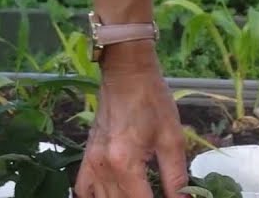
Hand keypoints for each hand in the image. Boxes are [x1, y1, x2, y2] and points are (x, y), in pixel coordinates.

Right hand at [76, 47, 188, 197]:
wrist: (126, 74)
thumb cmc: (152, 101)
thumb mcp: (172, 139)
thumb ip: (176, 177)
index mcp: (124, 162)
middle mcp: (102, 166)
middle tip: (157, 193)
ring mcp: (90, 162)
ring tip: (139, 194)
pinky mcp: (86, 156)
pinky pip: (82, 189)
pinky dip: (95, 197)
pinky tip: (111, 195)